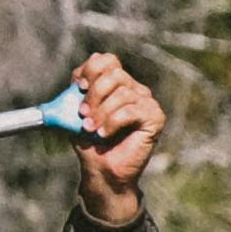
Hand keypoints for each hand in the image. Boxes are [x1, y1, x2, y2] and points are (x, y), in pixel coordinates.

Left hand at [67, 51, 164, 218]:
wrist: (101, 171)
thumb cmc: (90, 143)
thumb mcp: (75, 113)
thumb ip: (75, 93)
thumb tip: (76, 80)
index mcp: (117, 84)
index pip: (107, 61)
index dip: (91, 71)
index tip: (78, 87)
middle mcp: (135, 89)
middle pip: (114, 74)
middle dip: (94, 95)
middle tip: (83, 115)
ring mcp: (147, 103)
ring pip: (122, 93)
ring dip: (101, 113)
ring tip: (92, 130)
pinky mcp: (155, 118)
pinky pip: (131, 110)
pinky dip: (113, 122)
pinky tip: (104, 135)